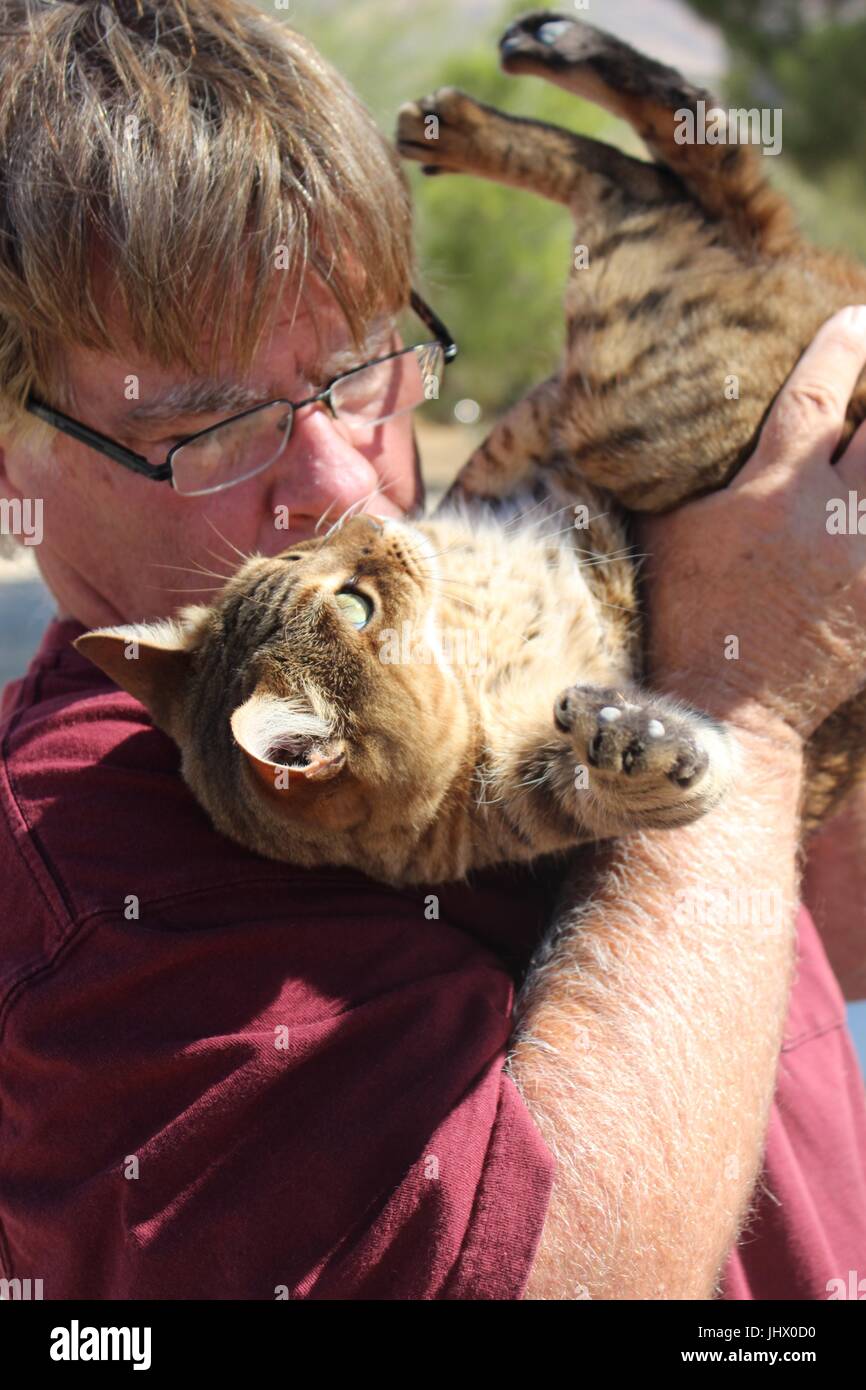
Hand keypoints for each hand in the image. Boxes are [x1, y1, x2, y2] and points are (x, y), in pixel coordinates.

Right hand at [635, 306, 865, 741]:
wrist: (727, 715)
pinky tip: (865, 517)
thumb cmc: (685, 617)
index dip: (843, 346)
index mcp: (775, 491)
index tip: (854, 319)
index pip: (818, 392)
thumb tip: (647, 424)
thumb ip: (678, 475)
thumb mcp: (669, 535)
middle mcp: (836, 517)